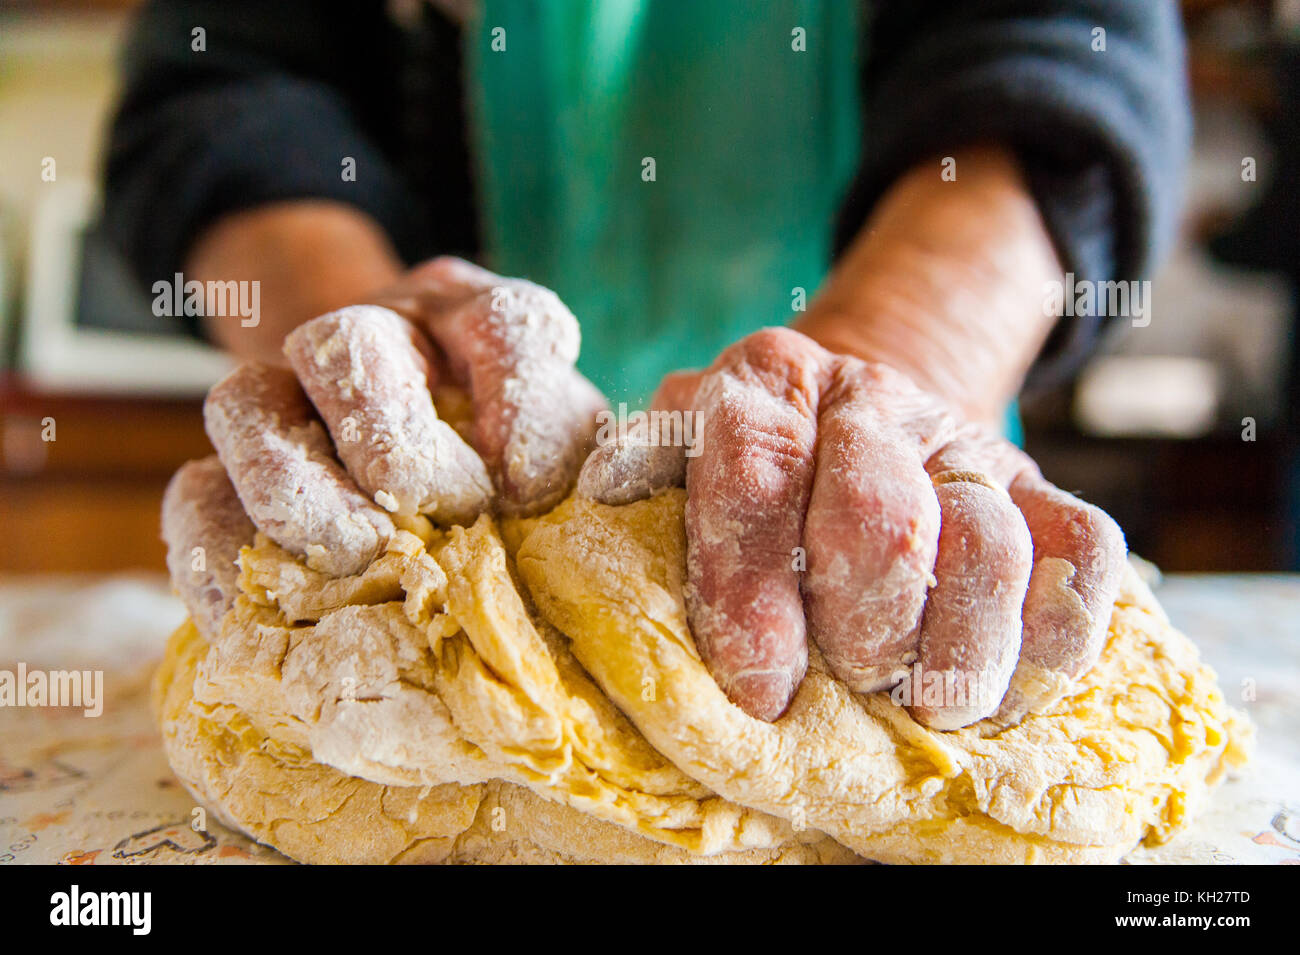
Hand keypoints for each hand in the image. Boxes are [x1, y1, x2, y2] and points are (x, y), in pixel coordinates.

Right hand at [180, 258, 605, 586]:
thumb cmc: (519, 471)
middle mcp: (374, 335)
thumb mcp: (573, 454)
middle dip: (391, 441)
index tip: (534, 490)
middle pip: (347, 343)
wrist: (422, 483)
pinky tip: (262, 617)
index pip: (504, 322)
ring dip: (296, 493)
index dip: (520, 400)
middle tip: (440, 519)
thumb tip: (607, 495)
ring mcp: (286, 391)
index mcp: (476, 319)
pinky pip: (191, 498)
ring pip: (243, 403)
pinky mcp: (228, 470)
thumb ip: (598, 462)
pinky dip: (221, 560)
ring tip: (360, 560)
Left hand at [578, 327, 1126, 728]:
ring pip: (986, 544)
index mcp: (767, 380)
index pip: (755, 466)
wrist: (862, 425)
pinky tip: (1001, 689)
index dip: (751, 587)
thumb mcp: (677, 456)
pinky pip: (1082, 556)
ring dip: (955, 650)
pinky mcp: (1043, 491)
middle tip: (848, 682)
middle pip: (880, 512)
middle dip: (860, 625)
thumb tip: (600, 496)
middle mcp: (871, 397)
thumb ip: (639, 473)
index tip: (756, 690)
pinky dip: (1050, 638)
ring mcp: (966, 442)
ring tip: (922, 705)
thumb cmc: (747, 474)